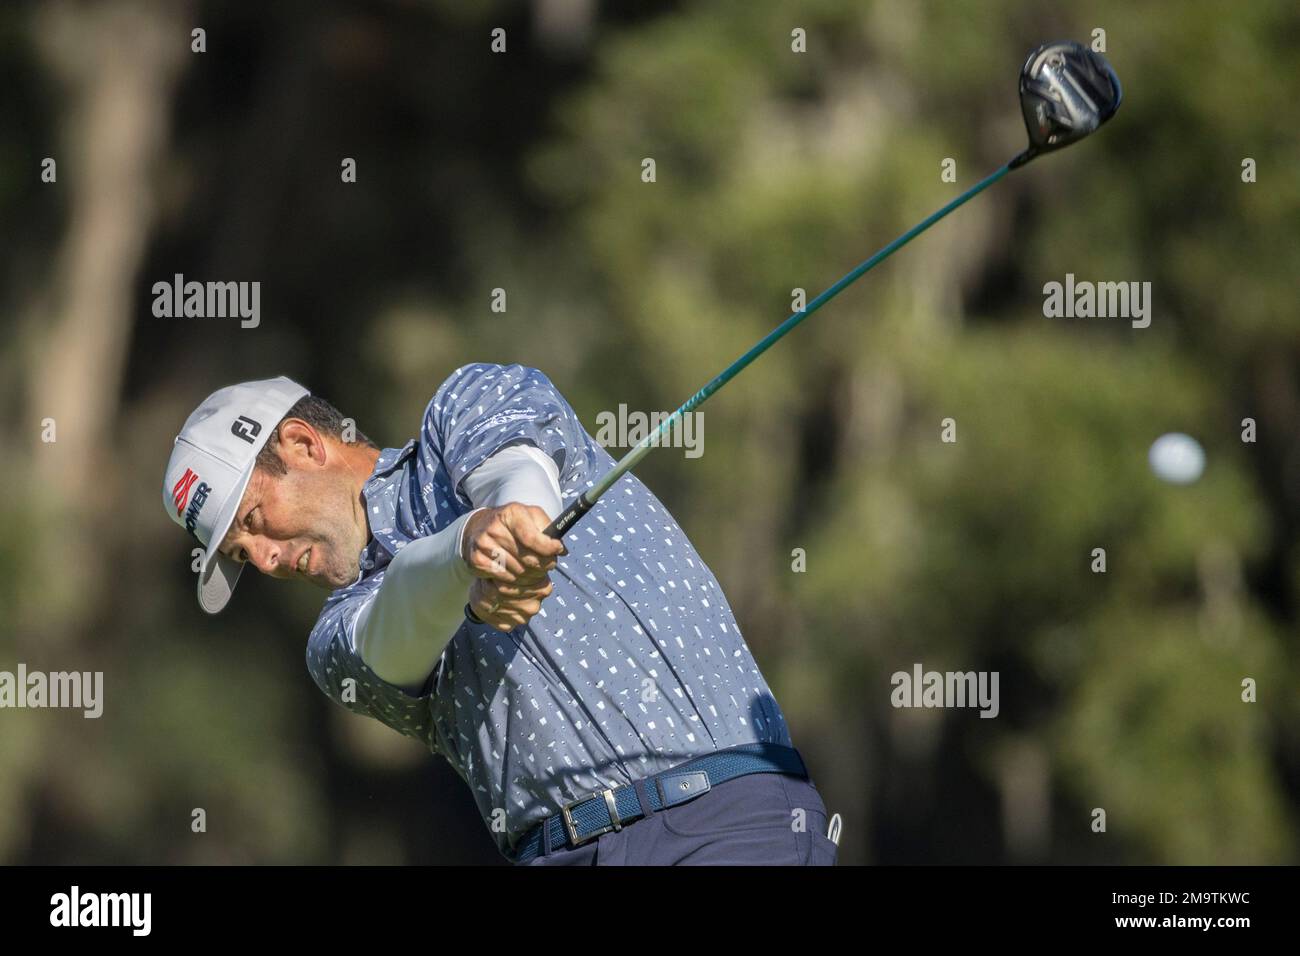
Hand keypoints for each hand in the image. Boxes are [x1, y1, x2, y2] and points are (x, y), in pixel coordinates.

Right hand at [462, 503, 566, 630]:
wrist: (480, 528)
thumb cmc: (512, 524)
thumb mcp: (531, 517)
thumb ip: (549, 529)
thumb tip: (562, 550)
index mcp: (511, 513)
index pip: (533, 537)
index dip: (549, 548)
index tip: (558, 550)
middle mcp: (495, 528)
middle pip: (528, 558)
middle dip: (543, 565)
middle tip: (548, 565)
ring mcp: (484, 545)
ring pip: (519, 572)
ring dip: (531, 576)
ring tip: (534, 571)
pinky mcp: (477, 561)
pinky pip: (505, 579)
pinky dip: (516, 581)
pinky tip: (518, 574)